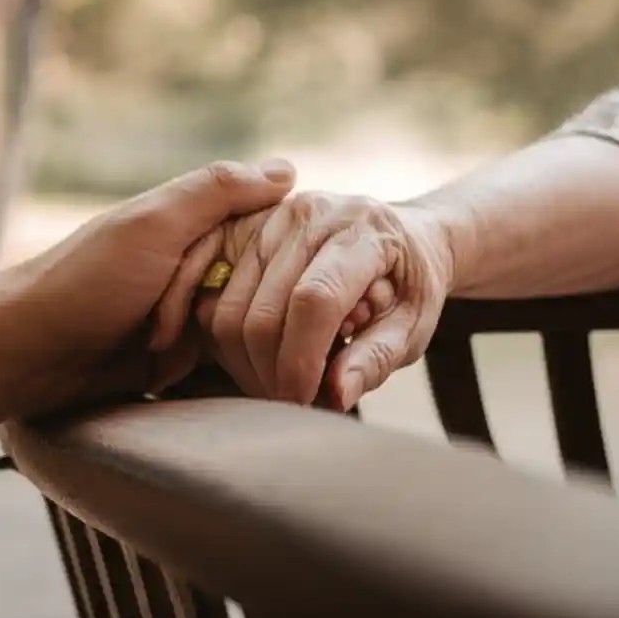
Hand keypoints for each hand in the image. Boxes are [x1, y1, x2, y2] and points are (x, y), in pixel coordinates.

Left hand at [0, 160, 294, 411]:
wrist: (30, 354)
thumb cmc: (85, 283)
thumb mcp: (153, 226)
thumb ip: (215, 193)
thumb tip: (289, 169)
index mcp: (196, 222)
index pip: (272, 233)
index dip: (265, 265)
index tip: (222, 285)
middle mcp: (201, 262)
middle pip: (268, 284)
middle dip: (246, 313)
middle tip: (192, 328)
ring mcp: (194, 309)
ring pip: (253, 325)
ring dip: (239, 345)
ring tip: (202, 355)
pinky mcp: (186, 353)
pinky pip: (230, 360)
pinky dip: (230, 369)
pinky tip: (235, 381)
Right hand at [151, 189, 454, 409]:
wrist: (403, 234)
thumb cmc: (410, 285)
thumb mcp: (414, 325)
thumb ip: (377, 359)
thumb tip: (335, 396)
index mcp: (364, 231)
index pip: (316, 300)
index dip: (302, 361)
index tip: (304, 400)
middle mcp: (309, 214)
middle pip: (263, 311)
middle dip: (270, 374)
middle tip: (290, 403)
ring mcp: (267, 217)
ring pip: (227, 309)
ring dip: (243, 364)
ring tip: (275, 381)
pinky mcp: (238, 228)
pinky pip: (204, 290)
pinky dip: (210, 335)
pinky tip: (237, 359)